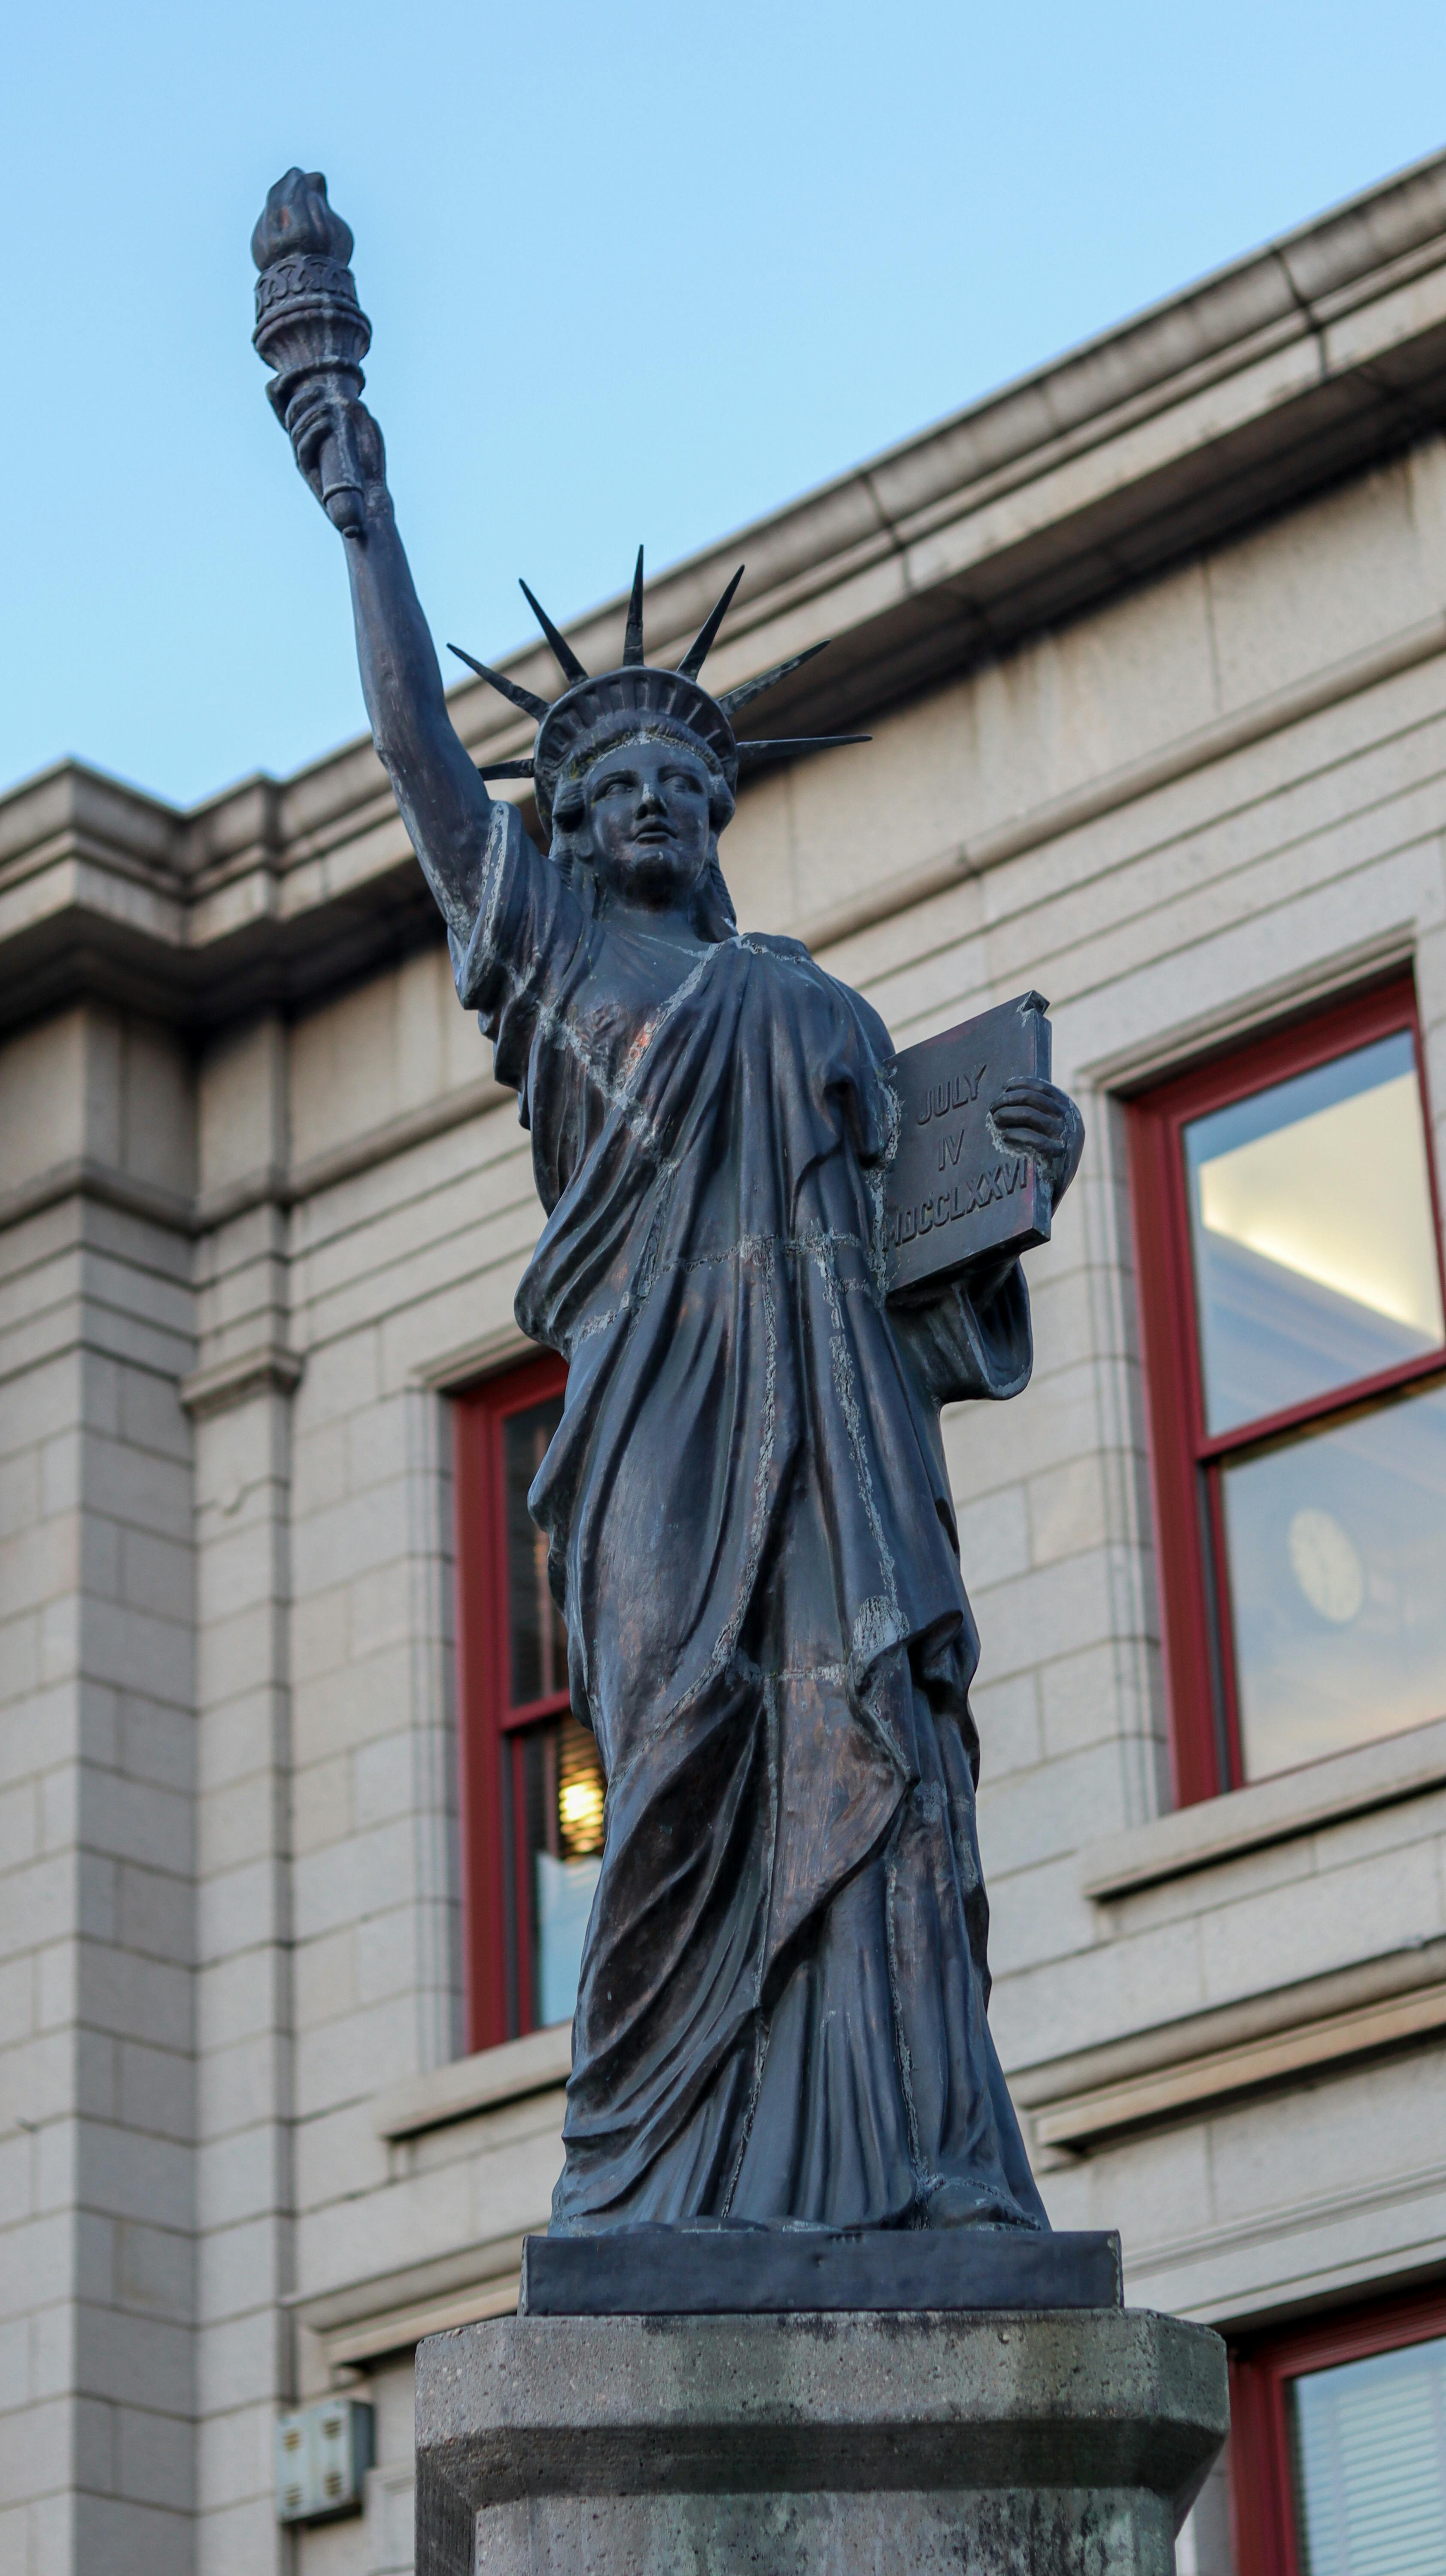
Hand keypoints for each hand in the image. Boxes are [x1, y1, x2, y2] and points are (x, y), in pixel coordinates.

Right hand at [280, 386, 386, 532]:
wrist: (373, 497)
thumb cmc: (371, 464)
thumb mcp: (367, 430)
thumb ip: (357, 411)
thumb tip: (347, 396)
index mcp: (315, 429)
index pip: (294, 409)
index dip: (287, 393)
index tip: (296, 378)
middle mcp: (306, 442)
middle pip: (291, 415)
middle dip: (302, 399)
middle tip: (319, 390)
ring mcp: (306, 458)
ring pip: (296, 430)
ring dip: (310, 414)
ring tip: (327, 406)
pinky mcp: (310, 472)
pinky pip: (304, 450)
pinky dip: (314, 432)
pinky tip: (326, 423)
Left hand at [988, 1077, 1084, 1206]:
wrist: (1054, 1193)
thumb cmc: (1045, 1157)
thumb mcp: (1050, 1130)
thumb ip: (1040, 1111)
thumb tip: (1011, 1089)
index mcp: (1070, 1109)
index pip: (1044, 1088)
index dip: (1022, 1083)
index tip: (1004, 1086)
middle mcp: (1071, 1121)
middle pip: (1032, 1098)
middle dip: (1008, 1099)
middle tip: (992, 1107)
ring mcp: (1066, 1138)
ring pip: (1029, 1114)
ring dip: (1006, 1114)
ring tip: (995, 1120)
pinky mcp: (1058, 1157)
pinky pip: (1031, 1138)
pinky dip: (1013, 1134)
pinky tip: (1004, 1137)